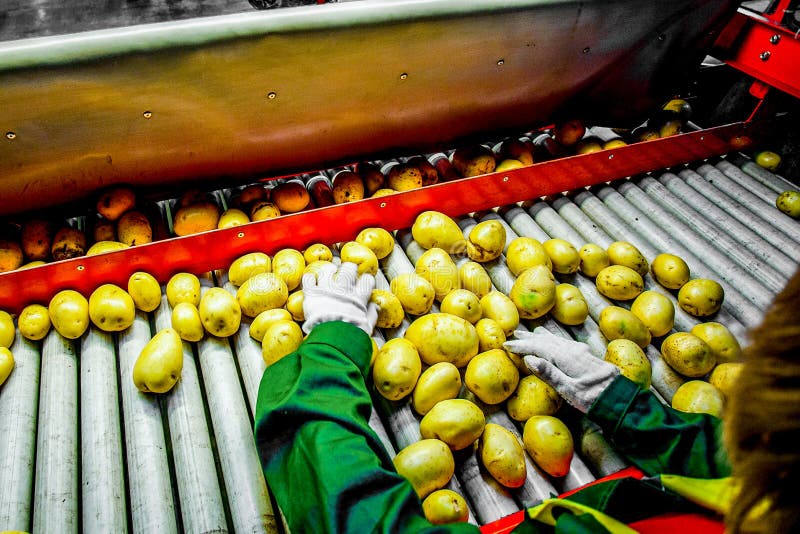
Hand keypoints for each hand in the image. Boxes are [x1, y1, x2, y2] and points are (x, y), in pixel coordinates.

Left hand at [301, 262, 377, 334]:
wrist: (330, 340)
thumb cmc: (351, 335)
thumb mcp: (366, 327)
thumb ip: (371, 315)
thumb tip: (376, 307)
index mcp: (358, 297)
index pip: (366, 280)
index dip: (366, 279)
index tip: (364, 282)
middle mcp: (343, 290)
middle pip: (348, 269)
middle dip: (349, 268)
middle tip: (348, 271)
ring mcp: (326, 289)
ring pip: (328, 270)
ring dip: (329, 270)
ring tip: (330, 271)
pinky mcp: (312, 293)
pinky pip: (309, 279)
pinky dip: (310, 278)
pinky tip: (311, 279)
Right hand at [504, 327, 619, 412]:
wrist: (622, 400)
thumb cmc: (594, 399)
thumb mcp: (570, 391)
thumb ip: (550, 374)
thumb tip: (529, 358)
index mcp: (566, 357)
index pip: (539, 348)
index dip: (522, 346)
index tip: (506, 345)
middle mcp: (573, 350)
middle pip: (547, 340)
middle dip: (530, 338)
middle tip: (514, 334)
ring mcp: (581, 352)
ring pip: (557, 340)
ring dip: (542, 337)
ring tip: (532, 333)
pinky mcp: (588, 357)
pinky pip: (565, 343)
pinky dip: (554, 340)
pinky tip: (557, 342)